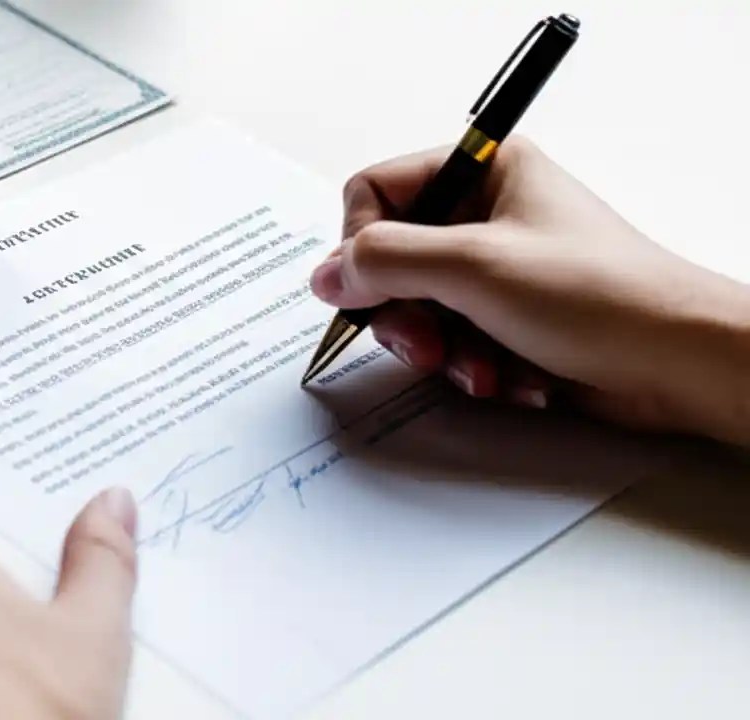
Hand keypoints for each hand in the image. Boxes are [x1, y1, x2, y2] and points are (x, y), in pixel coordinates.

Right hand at [311, 138, 749, 446]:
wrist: (677, 363)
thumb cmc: (599, 295)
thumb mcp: (474, 267)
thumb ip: (385, 262)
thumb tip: (324, 275)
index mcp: (484, 173)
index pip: (376, 193)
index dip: (361, 245)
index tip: (368, 289)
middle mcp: (485, 217)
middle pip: (391, 262)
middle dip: (407, 314)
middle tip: (427, 343)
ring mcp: (495, 272)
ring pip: (417, 312)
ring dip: (442, 351)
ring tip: (481, 367)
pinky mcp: (506, 321)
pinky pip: (452, 344)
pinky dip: (471, 368)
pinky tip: (510, 378)